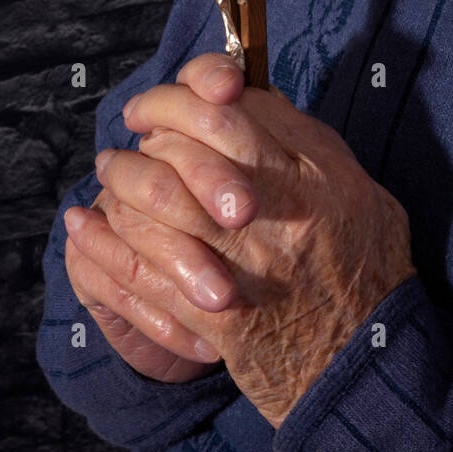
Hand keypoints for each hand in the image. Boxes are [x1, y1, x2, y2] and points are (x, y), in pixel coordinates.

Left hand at [70, 53, 415, 426]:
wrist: (366, 356)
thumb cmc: (363, 259)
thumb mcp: (353, 180)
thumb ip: (302, 136)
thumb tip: (247, 95)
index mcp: (311, 175)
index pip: (230, 115)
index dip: (184, 97)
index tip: (163, 101)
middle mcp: (276, 216)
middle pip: (188, 154)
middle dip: (147, 136)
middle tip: (131, 131)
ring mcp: (244, 268)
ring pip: (161, 208)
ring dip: (122, 185)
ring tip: (108, 174)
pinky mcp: (217, 318)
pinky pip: (148, 273)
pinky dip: (108, 246)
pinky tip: (86, 227)